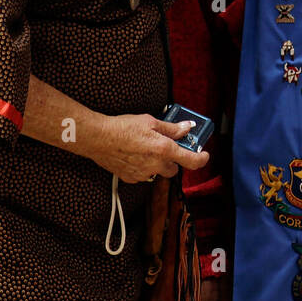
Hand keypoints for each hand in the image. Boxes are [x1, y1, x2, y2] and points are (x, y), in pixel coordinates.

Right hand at [90, 114, 209, 183]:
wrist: (97, 138)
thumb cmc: (122, 127)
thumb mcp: (151, 122)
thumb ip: (171, 128)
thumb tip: (186, 128)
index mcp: (164, 150)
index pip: (192, 161)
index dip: (202, 159)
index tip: (204, 155)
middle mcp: (156, 165)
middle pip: (174, 169)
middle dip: (173, 160)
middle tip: (166, 147)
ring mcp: (143, 173)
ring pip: (158, 172)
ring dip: (157, 164)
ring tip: (146, 149)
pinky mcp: (131, 178)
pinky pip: (143, 175)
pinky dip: (143, 167)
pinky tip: (135, 156)